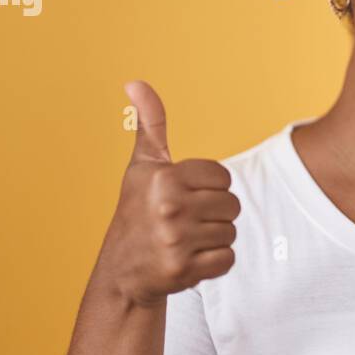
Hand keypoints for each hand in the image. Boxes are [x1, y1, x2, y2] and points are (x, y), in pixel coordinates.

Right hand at [101, 80, 238, 307]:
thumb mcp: (142, 166)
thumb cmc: (137, 211)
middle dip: (214, 214)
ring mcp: (176, 241)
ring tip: (186, 240)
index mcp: (164, 178)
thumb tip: (135, 82)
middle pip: (232, 205)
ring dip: (214, 238)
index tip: (185, 196)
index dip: (209, 187)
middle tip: (186, 221)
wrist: (122, 271)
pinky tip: (190, 258)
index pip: (223, 177)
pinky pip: (228, 259)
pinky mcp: (184, 270)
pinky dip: (214, 262)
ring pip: (231, 232)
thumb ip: (149, 124)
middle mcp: (169, 207)